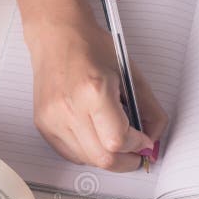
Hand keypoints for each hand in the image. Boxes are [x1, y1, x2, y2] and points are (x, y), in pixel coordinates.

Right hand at [26, 17, 168, 171]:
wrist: (58, 38)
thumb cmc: (92, 48)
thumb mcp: (131, 74)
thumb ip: (149, 109)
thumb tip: (154, 137)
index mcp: (93, 91)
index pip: (118, 140)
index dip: (137, 145)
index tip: (144, 141)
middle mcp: (69, 108)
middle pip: (103, 158)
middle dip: (126, 161)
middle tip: (136, 153)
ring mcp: (53, 119)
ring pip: (87, 159)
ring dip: (107, 157)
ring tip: (115, 140)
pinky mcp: (43, 125)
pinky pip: (71, 154)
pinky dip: (89, 152)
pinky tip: (96, 136)